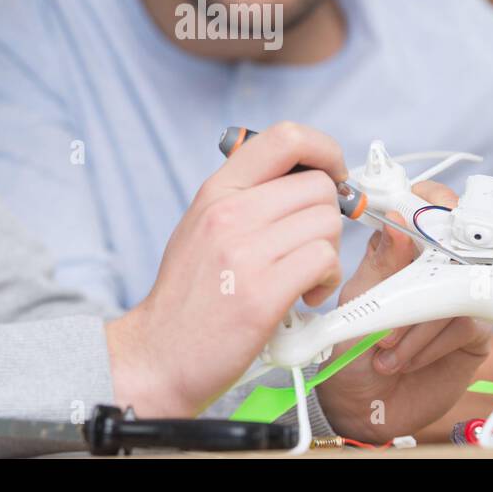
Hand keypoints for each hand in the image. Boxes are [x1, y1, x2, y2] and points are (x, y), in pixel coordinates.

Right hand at [105, 122, 345, 416]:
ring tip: (304, 277)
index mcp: (217, 191)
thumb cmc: (189, 295)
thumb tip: (307, 176)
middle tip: (311, 246)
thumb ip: (247, 196)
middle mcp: (229, 213)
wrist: (159, 354)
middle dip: (329, 218)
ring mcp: (244, 252)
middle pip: (319, 187)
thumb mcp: (203, 225)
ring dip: (329, 254)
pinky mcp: (262, 294)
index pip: (286, 137)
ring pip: (327, 224)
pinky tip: (305, 295)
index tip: (333, 175)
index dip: (325, 151)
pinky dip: (326, 280)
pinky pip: (324, 261)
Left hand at [316, 181, 490, 442]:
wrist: (361, 404)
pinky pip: (463, 323)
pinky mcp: (475, 330)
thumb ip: (381, 263)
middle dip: (421, 275)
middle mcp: (437, 268)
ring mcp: (460, 296)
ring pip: (456, 289)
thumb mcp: (357, 300)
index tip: (419, 208)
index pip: (429, 207)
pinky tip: (404, 359)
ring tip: (384, 348)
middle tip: (399, 294)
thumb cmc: (352, 346)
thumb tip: (398, 224)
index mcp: (404, 248)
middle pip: (454, 244)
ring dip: (415, 324)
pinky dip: (428, 343)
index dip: (431, 202)